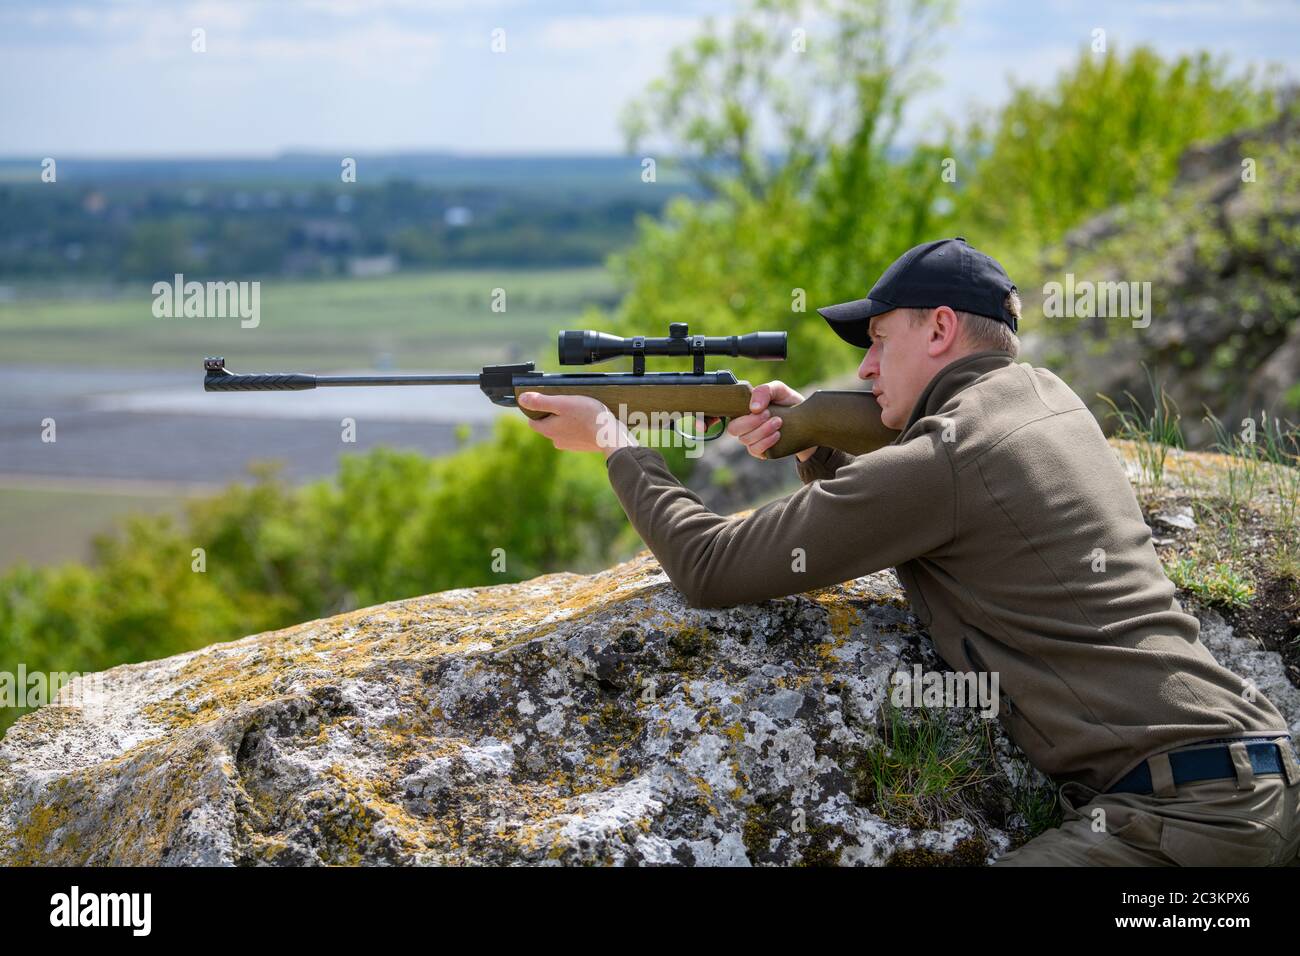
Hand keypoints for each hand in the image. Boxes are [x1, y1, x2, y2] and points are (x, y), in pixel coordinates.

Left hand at [517, 392, 637, 456]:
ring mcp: (569, 445)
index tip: (549, 401)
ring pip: (562, 429)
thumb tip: (522, 399)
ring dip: (567, 420)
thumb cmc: (587, 417)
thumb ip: (541, 402)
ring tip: (579, 410)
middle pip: (548, 424)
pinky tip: (587, 420)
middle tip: (567, 403)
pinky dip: (578, 427)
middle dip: (554, 414)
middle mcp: (556, 440)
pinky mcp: (582, 446)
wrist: (610, 435)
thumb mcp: (562, 403)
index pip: (533, 420)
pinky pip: (574, 434)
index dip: (537, 409)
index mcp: (548, 430)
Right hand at [727, 380, 817, 460]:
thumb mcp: (779, 390)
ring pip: (745, 439)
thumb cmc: (788, 402)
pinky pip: (755, 450)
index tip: (761, 409)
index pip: (729, 412)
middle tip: (769, 414)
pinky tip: (778, 435)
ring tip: (779, 422)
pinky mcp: (759, 451)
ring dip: (763, 431)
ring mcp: (750, 439)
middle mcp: (743, 424)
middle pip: (733, 429)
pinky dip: (766, 442)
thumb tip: (753, 408)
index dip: (741, 413)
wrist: (807, 422)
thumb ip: (764, 391)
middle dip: (751, 422)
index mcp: (743, 408)